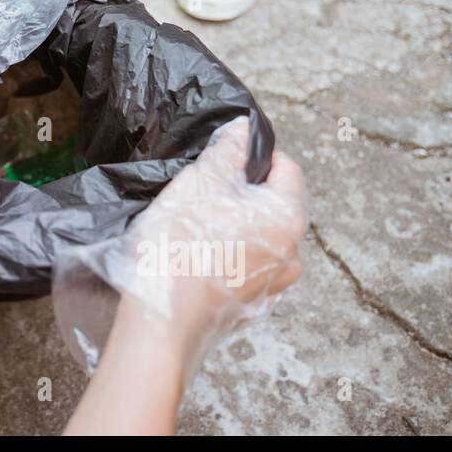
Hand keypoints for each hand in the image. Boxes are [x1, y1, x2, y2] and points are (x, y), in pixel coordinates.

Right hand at [61, 118, 304, 434]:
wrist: (160, 321)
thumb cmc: (179, 249)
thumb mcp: (197, 184)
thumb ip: (226, 153)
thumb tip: (243, 131)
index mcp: (286, 218)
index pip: (286, 168)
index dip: (253, 156)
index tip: (220, 161)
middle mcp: (291, 254)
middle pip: (271, 204)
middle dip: (238, 194)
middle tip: (199, 194)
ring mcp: (272, 285)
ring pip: (257, 237)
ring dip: (231, 226)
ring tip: (192, 228)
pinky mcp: (250, 305)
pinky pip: (244, 266)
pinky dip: (225, 256)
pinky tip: (193, 257)